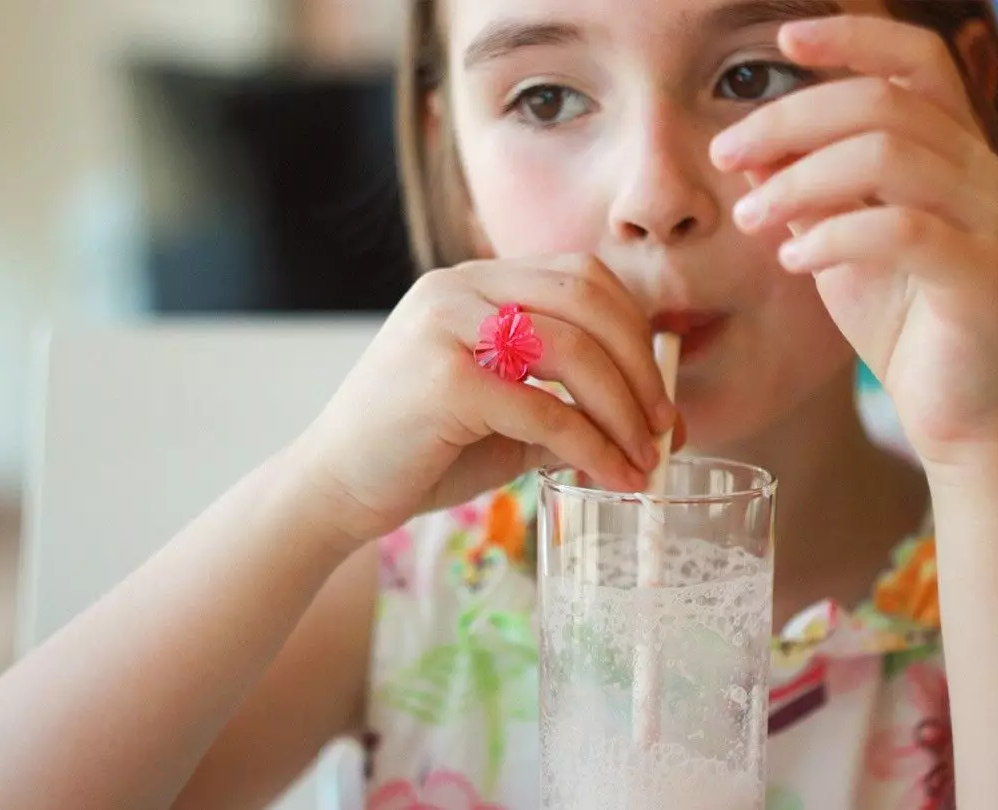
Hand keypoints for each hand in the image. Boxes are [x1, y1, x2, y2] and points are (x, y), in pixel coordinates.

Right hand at [294, 255, 678, 546]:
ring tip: (643, 458)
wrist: (334, 488)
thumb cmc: (423, 451)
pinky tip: (610, 476)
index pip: (584, 278)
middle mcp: (461, 287)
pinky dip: (590, 446)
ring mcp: (446, 325)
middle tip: (664, 429)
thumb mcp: (510, 418)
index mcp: (478, 281)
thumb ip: (572, 405)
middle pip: (589, 303)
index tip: (661, 395)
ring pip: (574, 351)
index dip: (637, 332)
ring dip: (623, 410)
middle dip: (642, 369)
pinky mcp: (442, 378)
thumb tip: (658, 424)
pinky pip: (544, 409)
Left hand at [711, 15, 997, 461]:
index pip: (913, 58)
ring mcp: (988, 217)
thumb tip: (750, 148)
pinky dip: (833, 236)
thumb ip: (807, 191)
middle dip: (789, 120)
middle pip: (882, 101)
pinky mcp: (982, 272)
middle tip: (726, 154)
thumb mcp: (838, 241)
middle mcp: (979, 168)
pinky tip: (793, 261)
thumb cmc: (901, 318)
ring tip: (750, 217)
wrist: (956, 410)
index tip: (782, 39)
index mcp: (952, 147)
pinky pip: (900, 229)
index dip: (851, 37)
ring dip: (800, 180)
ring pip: (888, 155)